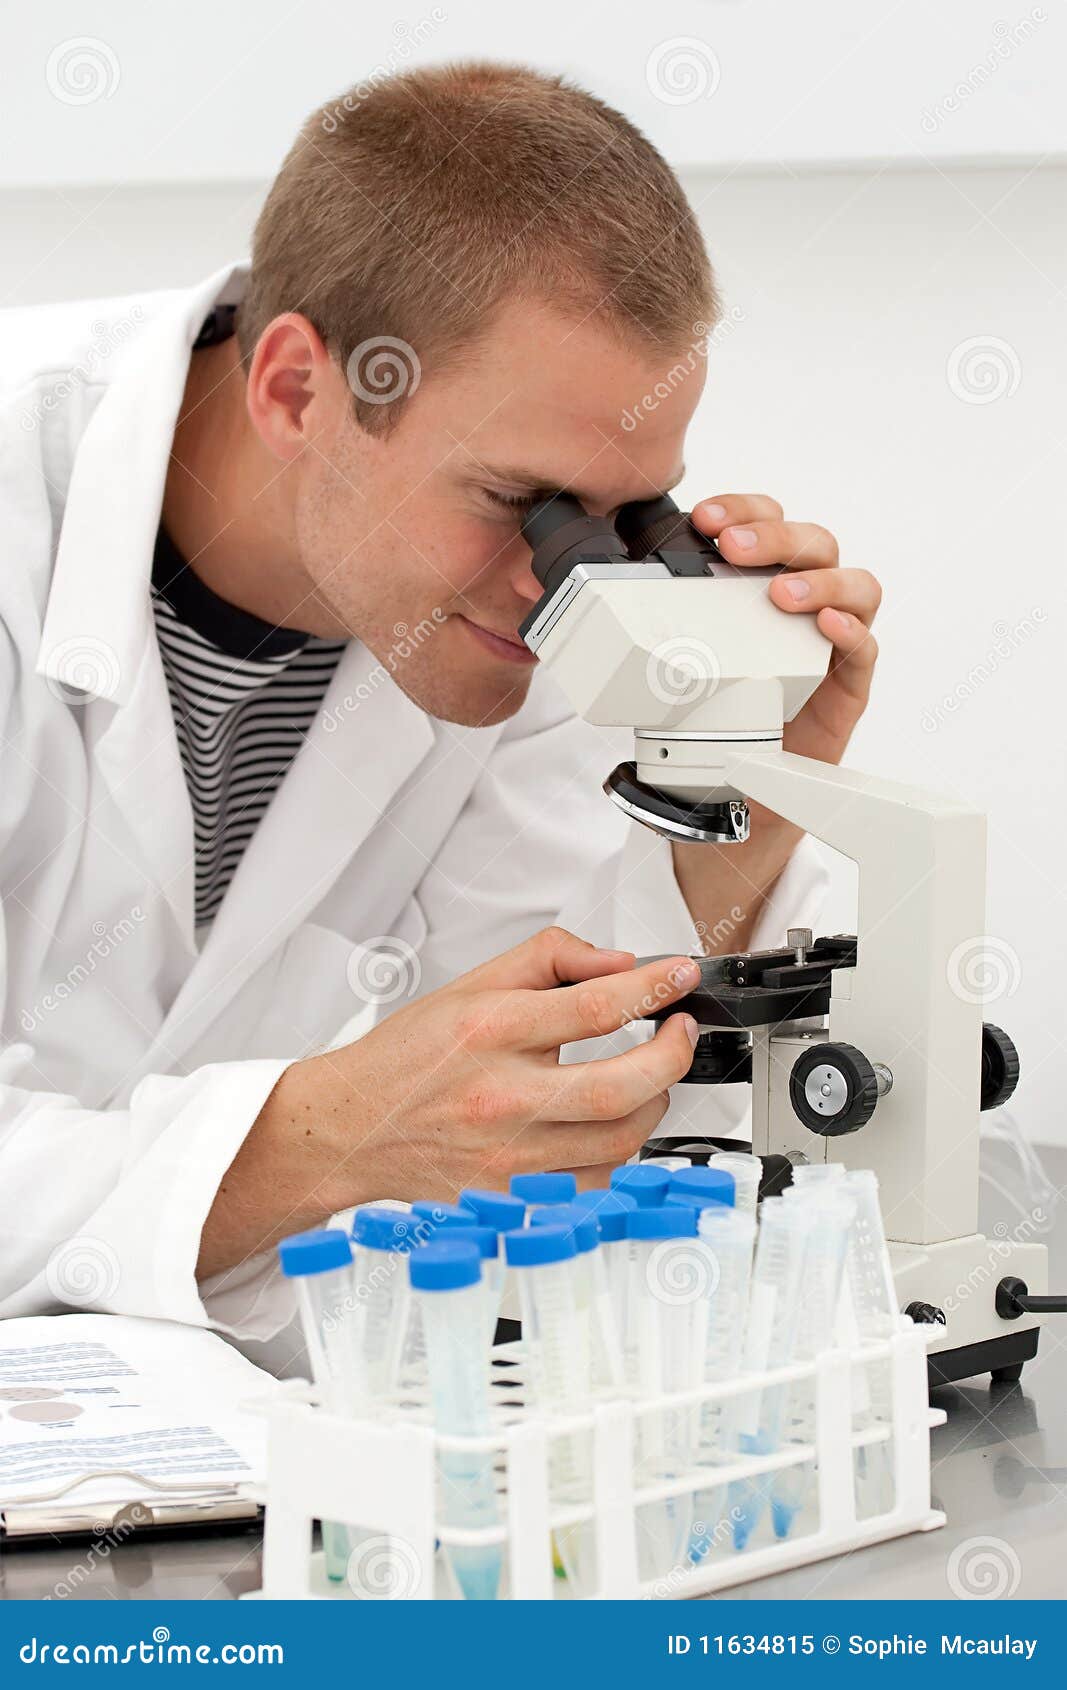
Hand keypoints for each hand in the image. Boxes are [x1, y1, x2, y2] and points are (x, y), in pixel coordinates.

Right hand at [199, 928, 700, 1272]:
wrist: (353, 1128)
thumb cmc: (410, 1058)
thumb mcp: (471, 983)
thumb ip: (549, 959)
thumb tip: (618, 963)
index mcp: (490, 1032)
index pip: (594, 1006)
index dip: (653, 988)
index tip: (680, 977)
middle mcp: (501, 1097)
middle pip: (619, 1084)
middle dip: (671, 1054)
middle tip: (679, 1031)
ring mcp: (508, 1156)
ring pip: (618, 1139)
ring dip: (653, 1102)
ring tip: (650, 1076)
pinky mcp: (513, 1198)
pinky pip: (596, 1183)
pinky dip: (621, 1152)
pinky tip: (614, 1124)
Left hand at [690, 493, 880, 766]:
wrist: (748, 772)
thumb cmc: (725, 705)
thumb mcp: (690, 656)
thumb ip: (667, 623)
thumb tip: (610, 603)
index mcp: (770, 579)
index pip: (770, 522)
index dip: (743, 509)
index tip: (704, 518)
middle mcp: (809, 599)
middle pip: (814, 543)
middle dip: (773, 536)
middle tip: (733, 549)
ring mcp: (833, 637)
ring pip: (855, 586)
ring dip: (818, 581)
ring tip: (780, 594)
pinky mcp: (850, 681)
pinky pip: (865, 647)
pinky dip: (850, 630)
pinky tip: (826, 625)